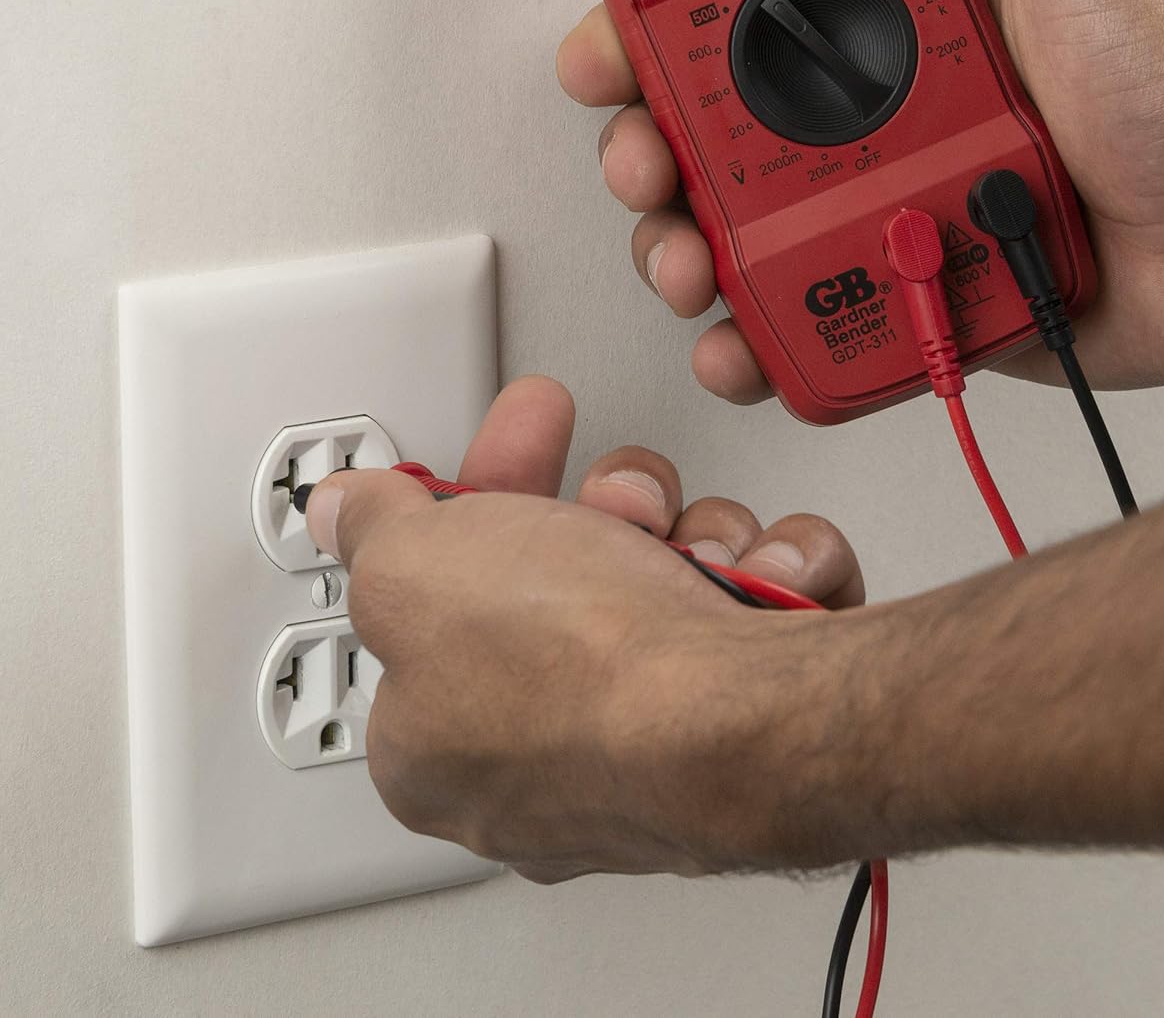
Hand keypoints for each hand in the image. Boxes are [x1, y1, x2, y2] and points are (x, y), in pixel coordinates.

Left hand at [303, 376, 862, 881]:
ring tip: (699, 553)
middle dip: (606, 510)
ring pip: (672, 577)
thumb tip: (347, 512)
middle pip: (569, 578)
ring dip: (697, 533)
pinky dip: (771, 571)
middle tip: (622, 496)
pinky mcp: (746, 720)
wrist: (745, 724)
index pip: (442, 602)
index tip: (504, 452)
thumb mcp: (416, 564)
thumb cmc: (581, 669)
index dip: (473, 508)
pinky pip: (759, 604)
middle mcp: (546, 757)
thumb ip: (372, 528)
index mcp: (441, 741)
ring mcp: (653, 743)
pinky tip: (760, 577)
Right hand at [557, 0, 1163, 392]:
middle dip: (649, 146)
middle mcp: (879, 105)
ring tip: (690, 260)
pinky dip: (763, 333)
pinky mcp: (912, 281)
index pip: (742, 1)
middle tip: (645, 163)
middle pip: (717, 123)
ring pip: (746, 224)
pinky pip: (812, 309)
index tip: (616, 43)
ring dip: (686, 246)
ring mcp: (890, 197)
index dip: (658, 21)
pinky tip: (742, 334)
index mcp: (896, 8)